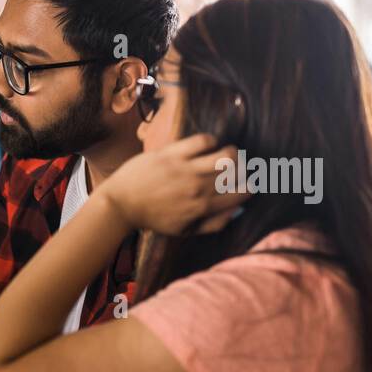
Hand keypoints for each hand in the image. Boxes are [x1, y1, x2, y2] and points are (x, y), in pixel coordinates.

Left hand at [102, 134, 245, 234]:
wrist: (121, 204)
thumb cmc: (153, 218)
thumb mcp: (184, 230)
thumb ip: (213, 224)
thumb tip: (236, 211)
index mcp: (203, 207)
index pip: (243, 193)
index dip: (249, 186)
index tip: (245, 184)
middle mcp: (198, 187)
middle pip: (238, 172)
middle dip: (243, 169)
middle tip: (235, 169)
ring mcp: (185, 169)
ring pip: (227, 154)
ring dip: (231, 154)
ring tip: (223, 157)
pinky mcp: (173, 153)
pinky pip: (203, 140)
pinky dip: (210, 141)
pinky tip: (205, 148)